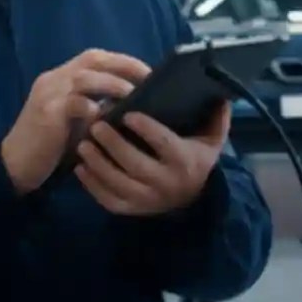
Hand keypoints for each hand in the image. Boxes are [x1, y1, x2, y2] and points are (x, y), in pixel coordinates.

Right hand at [2, 49, 151, 194]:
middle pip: (92, 59)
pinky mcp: (46, 113)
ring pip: (84, 77)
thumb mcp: (76, 121)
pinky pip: (74, 103)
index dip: (122, 61)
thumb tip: (130, 102)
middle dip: (123, 66)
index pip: (94, 57)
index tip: (147, 73)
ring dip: (113, 84)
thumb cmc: (50, 144)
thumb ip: (96, 106)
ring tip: (133, 96)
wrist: (15, 164)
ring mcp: (48, 94)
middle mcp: (54, 79)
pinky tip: (106, 117)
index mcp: (61, 77)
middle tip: (147, 79)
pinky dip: (93, 107)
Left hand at [74, 100, 230, 215]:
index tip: (127, 113)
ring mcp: (148, 200)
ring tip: (83, 144)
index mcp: (185, 161)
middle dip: (113, 144)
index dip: (146, 128)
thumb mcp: (212, 138)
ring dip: (97, 164)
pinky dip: (92, 186)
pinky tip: (81, 168)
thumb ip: (216, 115)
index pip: (164, 144)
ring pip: (118, 184)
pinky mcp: (133, 210)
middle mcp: (166, 184)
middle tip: (96, 125)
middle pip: (135, 164)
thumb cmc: (197, 158)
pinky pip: (109, 200)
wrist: (192, 199)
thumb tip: (220, 91)